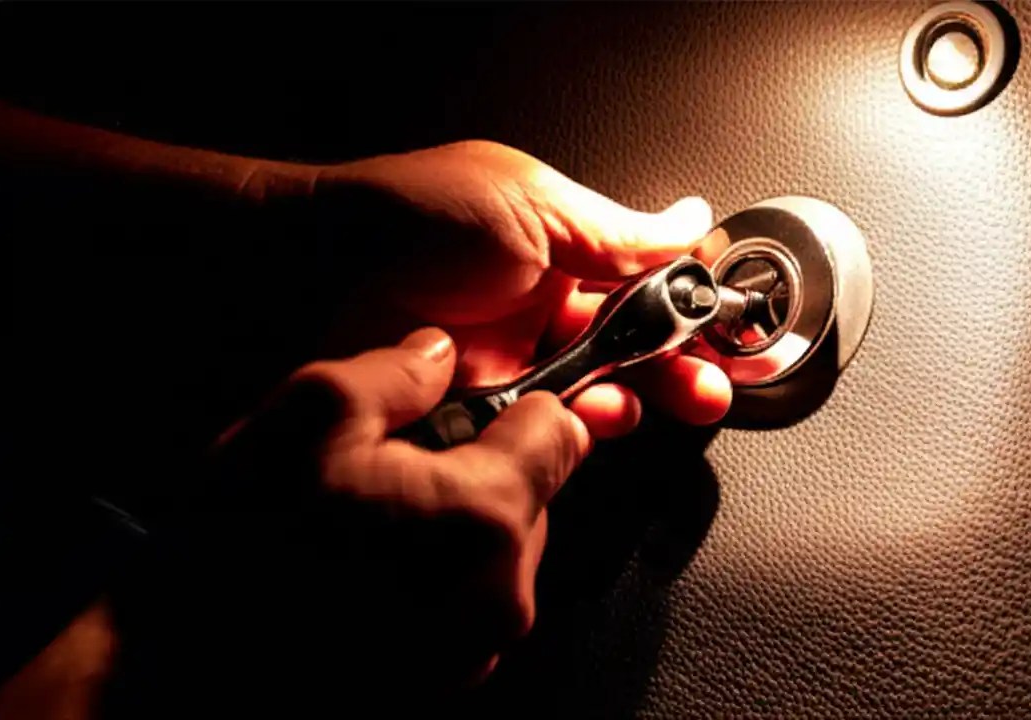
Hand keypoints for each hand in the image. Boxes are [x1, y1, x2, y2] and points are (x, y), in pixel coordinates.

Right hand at [203, 327, 586, 692]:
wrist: (178, 671)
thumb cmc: (238, 550)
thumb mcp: (306, 419)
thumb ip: (393, 372)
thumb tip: (437, 356)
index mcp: (484, 517)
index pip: (560, 435)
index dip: (518, 407)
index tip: (478, 406)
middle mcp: (500, 595)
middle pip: (528, 497)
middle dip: (475, 471)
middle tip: (392, 470)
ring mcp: (473, 650)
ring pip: (494, 553)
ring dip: (450, 528)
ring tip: (363, 527)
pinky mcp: (441, 684)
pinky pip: (463, 604)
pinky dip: (430, 579)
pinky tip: (360, 573)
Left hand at [312, 140, 731, 436]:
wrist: (304, 278)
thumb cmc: (407, 222)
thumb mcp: (534, 209)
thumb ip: (622, 232)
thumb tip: (692, 219)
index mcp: (556, 250)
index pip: (646, 288)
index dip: (690, 314)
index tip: (726, 336)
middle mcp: (535, 309)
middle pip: (630, 351)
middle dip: (676, 373)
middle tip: (704, 391)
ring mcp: (507, 365)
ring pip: (592, 399)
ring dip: (625, 403)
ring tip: (628, 401)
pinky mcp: (477, 415)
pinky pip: (540, 436)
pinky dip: (567, 434)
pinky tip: (576, 421)